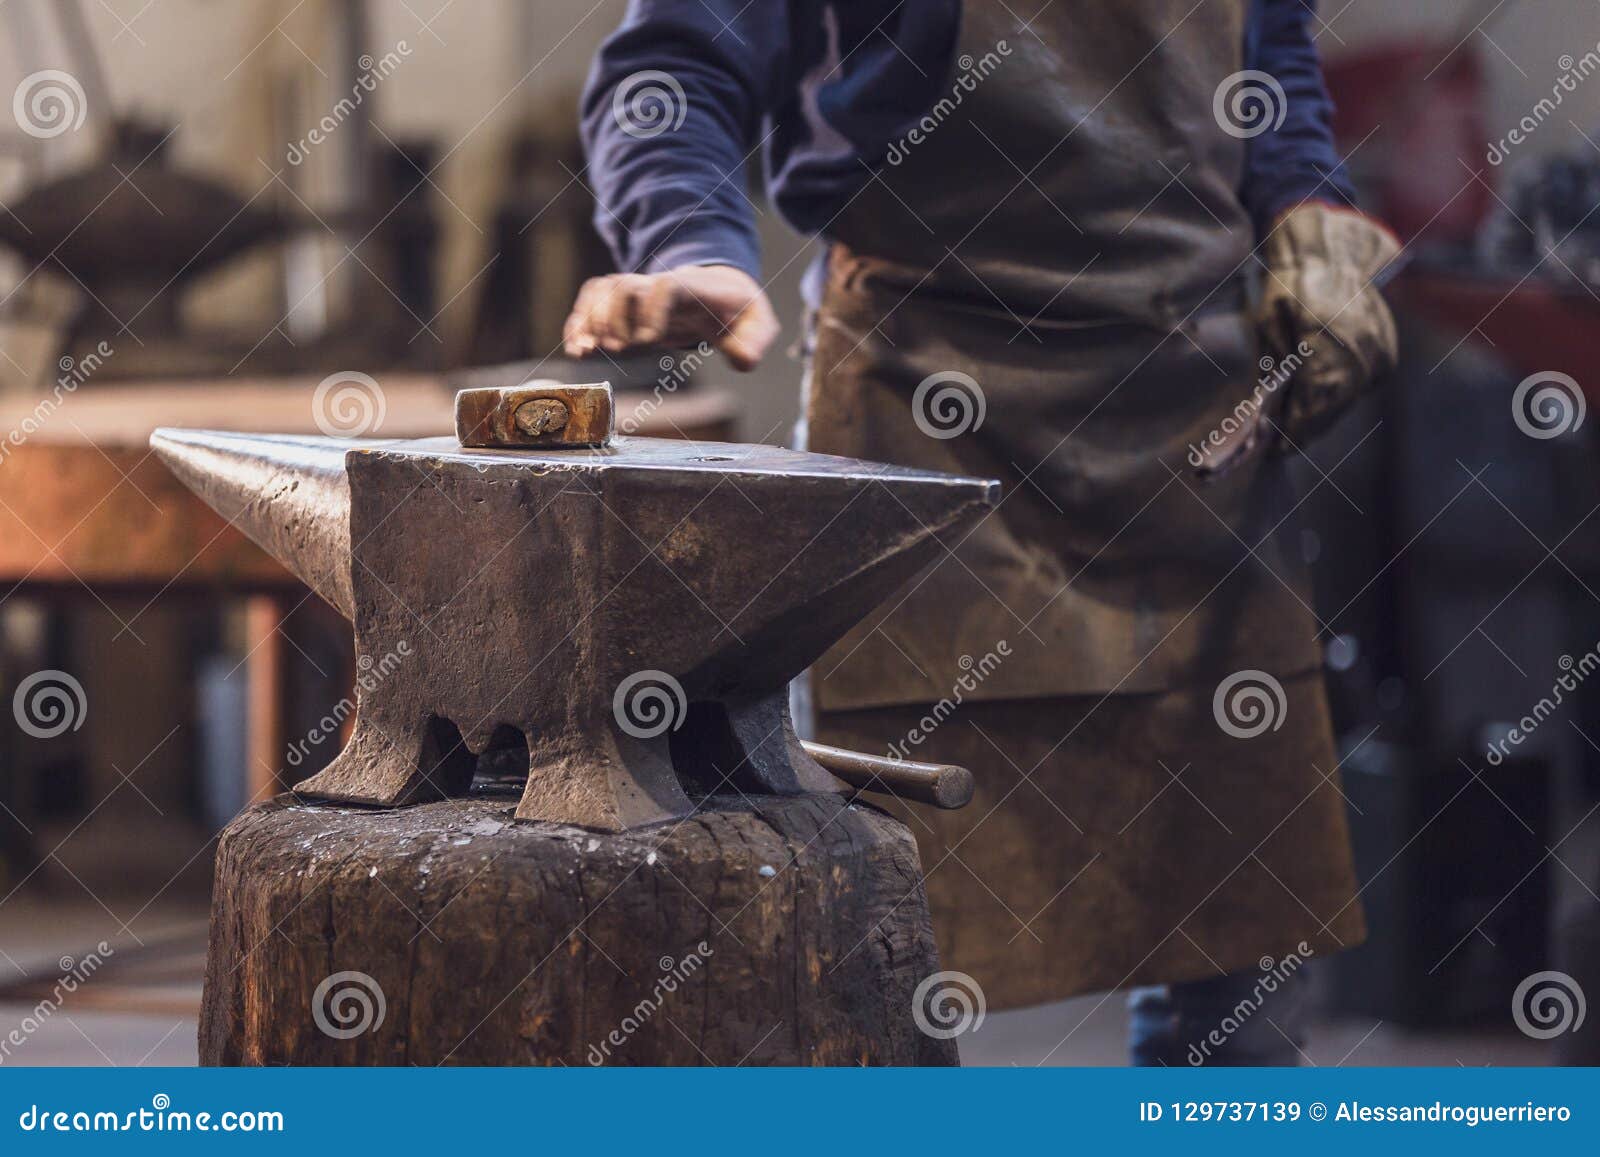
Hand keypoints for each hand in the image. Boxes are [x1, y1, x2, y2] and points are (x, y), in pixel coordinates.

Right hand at [562, 264, 777, 370]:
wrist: (721, 293)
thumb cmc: (737, 311)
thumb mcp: (758, 325)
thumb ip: (754, 342)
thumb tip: (743, 361)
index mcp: (694, 289)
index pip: (666, 286)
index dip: (651, 308)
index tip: (648, 339)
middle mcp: (660, 286)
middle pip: (625, 285)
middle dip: (614, 316)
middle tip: (620, 349)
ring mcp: (640, 293)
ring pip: (603, 291)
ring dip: (589, 320)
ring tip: (586, 351)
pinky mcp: (625, 306)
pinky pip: (593, 303)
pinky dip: (579, 323)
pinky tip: (577, 349)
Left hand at [1256, 202, 1400, 448]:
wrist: (1331, 254)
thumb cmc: (1291, 285)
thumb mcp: (1268, 326)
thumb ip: (1272, 372)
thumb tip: (1267, 414)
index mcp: (1329, 344)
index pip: (1313, 405)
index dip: (1294, 432)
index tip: (1276, 449)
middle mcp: (1361, 352)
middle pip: (1333, 409)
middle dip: (1306, 429)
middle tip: (1282, 445)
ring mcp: (1379, 353)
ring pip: (1348, 400)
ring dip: (1323, 416)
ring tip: (1297, 427)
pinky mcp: (1387, 353)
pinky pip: (1361, 387)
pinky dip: (1340, 398)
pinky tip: (1319, 403)